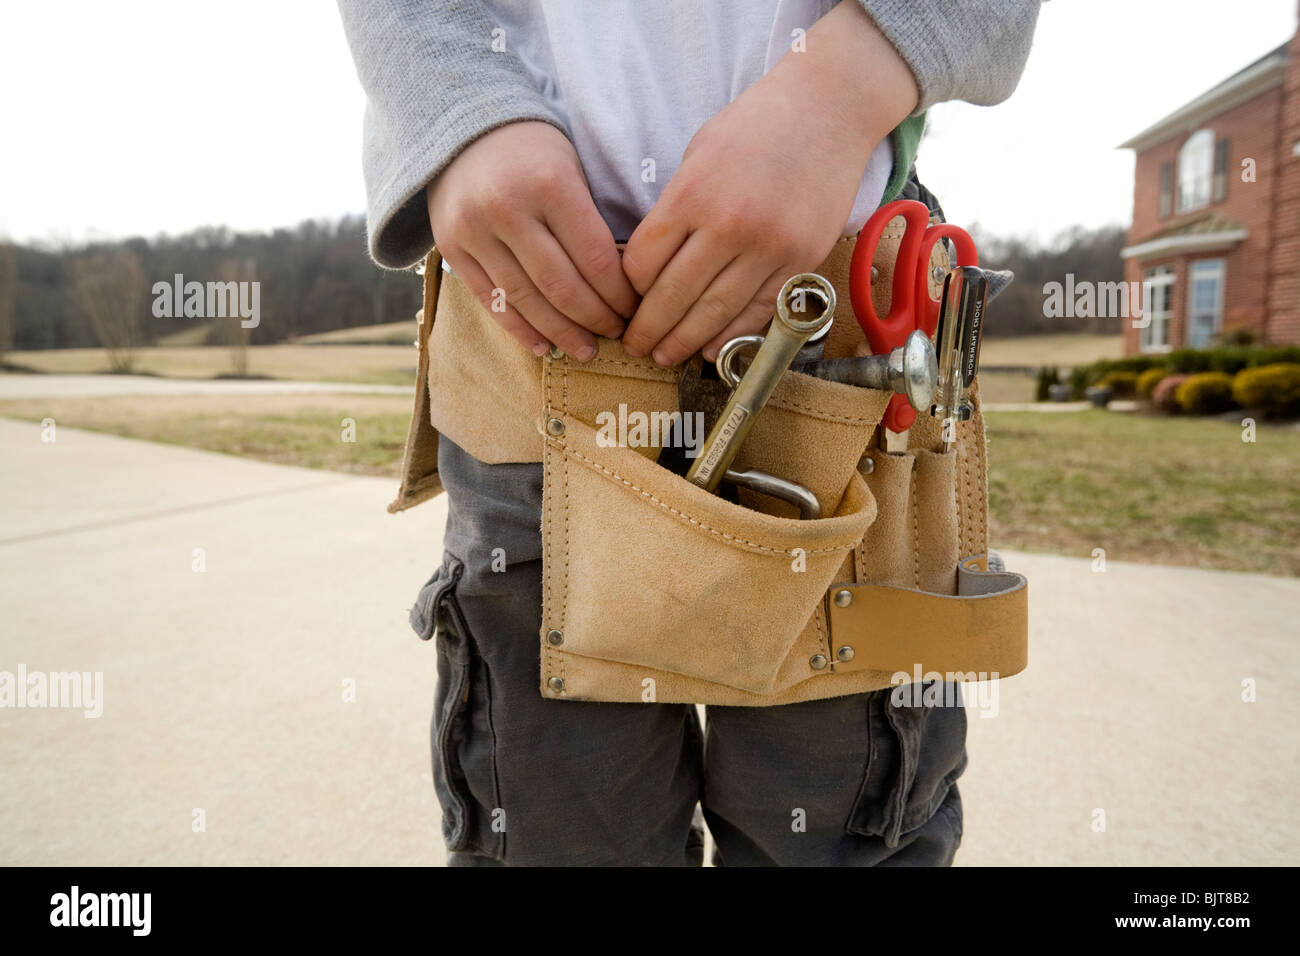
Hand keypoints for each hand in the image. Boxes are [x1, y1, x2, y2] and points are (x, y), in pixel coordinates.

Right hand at [427, 121, 638, 359]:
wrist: (463, 128)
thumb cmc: (534, 153)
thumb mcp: (572, 168)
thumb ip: (592, 220)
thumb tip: (626, 285)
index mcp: (550, 184)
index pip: (595, 257)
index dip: (619, 293)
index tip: (637, 309)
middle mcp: (508, 209)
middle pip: (562, 285)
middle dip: (596, 318)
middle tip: (619, 334)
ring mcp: (475, 231)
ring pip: (526, 300)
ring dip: (561, 333)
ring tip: (586, 350)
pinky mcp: (452, 248)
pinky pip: (491, 301)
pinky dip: (519, 328)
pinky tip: (543, 346)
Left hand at [621, 1, 918, 365]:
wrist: (827, 111)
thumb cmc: (756, 128)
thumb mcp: (698, 155)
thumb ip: (676, 210)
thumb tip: (651, 267)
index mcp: (694, 194)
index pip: (643, 263)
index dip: (627, 290)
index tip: (623, 302)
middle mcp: (731, 225)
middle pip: (673, 296)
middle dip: (647, 329)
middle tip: (634, 345)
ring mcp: (770, 247)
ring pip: (715, 313)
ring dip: (684, 342)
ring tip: (665, 356)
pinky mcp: (802, 261)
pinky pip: (759, 310)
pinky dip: (731, 334)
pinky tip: (710, 349)